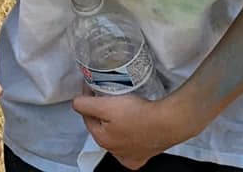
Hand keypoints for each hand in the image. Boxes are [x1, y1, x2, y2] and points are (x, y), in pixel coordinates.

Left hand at [72, 91, 197, 169]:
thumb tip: (75, 103)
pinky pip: (131, 148)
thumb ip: (85, 104)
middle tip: (106, 97)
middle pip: (101, 128)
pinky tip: (131, 132)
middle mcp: (113, 151)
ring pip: (115, 137)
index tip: (92, 87)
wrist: (167, 122)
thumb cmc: (137, 113)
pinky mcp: (143, 155)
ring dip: (114, 126)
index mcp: (101, 139)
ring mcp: (129, 155)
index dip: (87, 101)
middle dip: (100, 114)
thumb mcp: (105, 105)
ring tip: (121, 110)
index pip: (87, 117)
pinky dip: (129, 141)